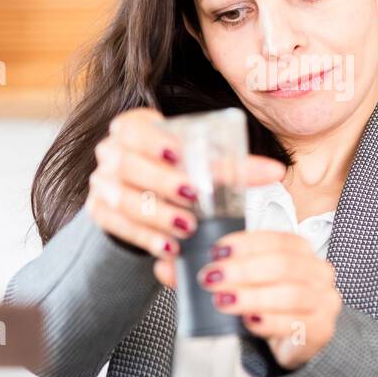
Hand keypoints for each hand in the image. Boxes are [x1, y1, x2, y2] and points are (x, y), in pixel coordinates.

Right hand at [86, 107, 285, 263]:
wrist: (144, 192)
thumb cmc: (175, 169)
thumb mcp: (198, 162)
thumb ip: (234, 167)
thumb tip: (276, 172)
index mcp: (131, 129)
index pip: (133, 129)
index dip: (150, 140)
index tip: (176, 153)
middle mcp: (110, 154)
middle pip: (127, 166)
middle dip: (160, 182)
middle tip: (191, 196)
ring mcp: (102, 184)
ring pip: (123, 199)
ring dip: (157, 214)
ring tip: (186, 227)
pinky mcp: (100, 213)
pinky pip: (120, 227)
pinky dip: (146, 238)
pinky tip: (168, 248)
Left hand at [189, 229, 342, 370]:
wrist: (293, 342)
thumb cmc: (266, 306)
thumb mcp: (237, 286)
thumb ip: (205, 274)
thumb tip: (164, 265)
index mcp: (299, 251)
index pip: (277, 238)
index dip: (246, 244)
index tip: (216, 252)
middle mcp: (317, 272)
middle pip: (283, 264)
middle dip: (243, 270)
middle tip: (212, 279)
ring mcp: (324, 301)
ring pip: (291, 293)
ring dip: (253, 296)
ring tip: (223, 301)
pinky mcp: (321, 330)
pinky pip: (296, 323)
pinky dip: (269, 321)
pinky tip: (248, 322)